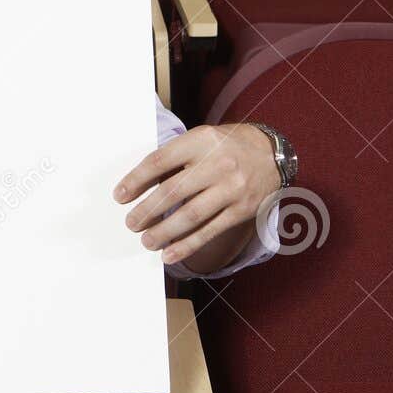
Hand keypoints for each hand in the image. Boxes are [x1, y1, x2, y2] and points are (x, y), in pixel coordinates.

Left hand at [113, 124, 278, 270]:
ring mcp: (232, 188)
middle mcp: (218, 163)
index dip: (136, 180)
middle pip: (173, 191)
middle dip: (147, 210)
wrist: (273, 154)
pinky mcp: (242, 210)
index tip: (119, 196)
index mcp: (201, 141)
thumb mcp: (201, 139)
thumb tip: (138, 186)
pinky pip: (210, 231)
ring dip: (164, 231)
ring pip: (191, 215)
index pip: (160, 161)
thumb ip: (174, 157)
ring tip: (146, 241)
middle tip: (131, 223)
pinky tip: (169, 254)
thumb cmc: (226, 147)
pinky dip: (187, 245)